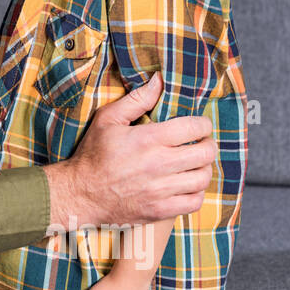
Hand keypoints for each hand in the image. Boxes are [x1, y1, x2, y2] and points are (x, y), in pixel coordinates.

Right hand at [43, 71, 215, 231]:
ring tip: (195, 164)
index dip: (203, 124)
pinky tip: (187, 185)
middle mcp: (158, 164)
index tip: (200, 125)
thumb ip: (137, 99)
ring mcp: (161, 190)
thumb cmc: (93, 154)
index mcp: (148, 139)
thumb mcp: (108, 119)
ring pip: (203, 177)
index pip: (193, 128)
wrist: (81, 193)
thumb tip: (160, 80)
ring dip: (203, 168)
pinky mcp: (161, 210)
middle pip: (205, 153)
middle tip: (201, 142)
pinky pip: (194, 202)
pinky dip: (196, 192)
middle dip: (208, 144)